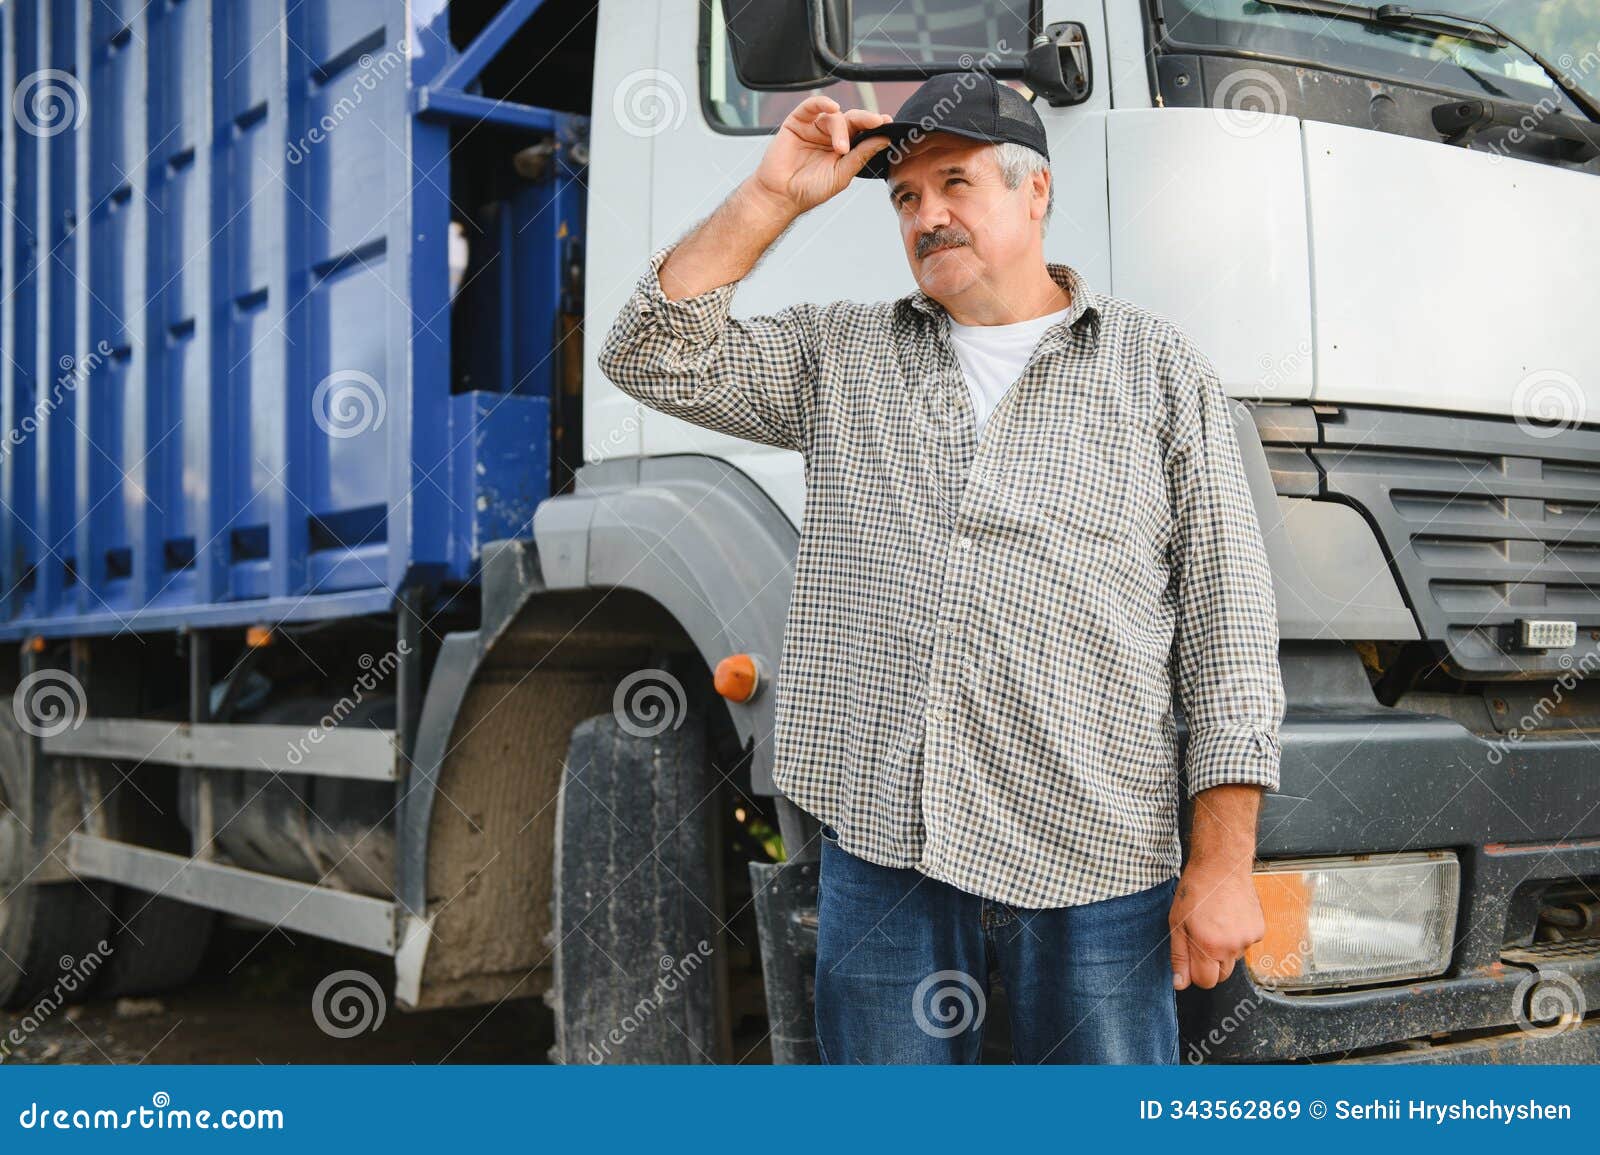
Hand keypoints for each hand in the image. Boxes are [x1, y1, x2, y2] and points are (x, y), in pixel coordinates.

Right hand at [749, 96, 893, 217]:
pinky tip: (832, 107)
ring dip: (841, 128)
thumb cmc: (809, 190)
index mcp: (844, 149)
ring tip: (841, 148)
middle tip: (876, 123)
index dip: (875, 126)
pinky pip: (811, 105)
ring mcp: (814, 128)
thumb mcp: (842, 175)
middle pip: (852, 120)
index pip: (863, 132)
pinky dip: (823, 102)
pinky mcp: (797, 122)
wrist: (781, 196)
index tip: (888, 123)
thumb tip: (884, 139)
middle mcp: (830, 136)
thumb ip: (861, 155)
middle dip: (866, 120)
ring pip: (834, 116)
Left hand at [1168, 860, 1265, 989]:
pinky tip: (1229, 917)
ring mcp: (1248, 939)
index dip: (1195, 974)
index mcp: (1209, 947)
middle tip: (1201, 939)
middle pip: (1221, 975)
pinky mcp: (1259, 930)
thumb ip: (1179, 956)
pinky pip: (1245, 944)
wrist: (1222, 866)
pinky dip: (1237, 936)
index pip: (1206, 982)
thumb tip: (1180, 983)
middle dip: (1209, 964)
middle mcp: (1232, 947)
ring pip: (1233, 959)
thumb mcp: (1177, 923)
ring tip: (1215, 923)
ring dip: (1223, 949)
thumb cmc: (1196, 891)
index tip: (1190, 961)